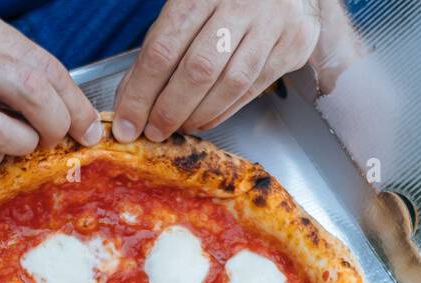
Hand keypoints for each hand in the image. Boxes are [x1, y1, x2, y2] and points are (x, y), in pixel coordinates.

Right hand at [0, 5, 100, 171]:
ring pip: (1, 136)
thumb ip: (11, 64)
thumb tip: (67, 108)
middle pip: (32, 97)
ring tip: (13, 143)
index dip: (73, 102)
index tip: (86, 126)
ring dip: (18, 148)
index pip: (43, 66)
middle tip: (52, 139)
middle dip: (54, 127)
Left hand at [112, 0, 324, 141]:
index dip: (141, 93)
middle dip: (170, 109)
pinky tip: (206, 118)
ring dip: (198, 114)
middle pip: (198, 69)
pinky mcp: (294, 43)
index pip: (163, 49)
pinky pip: (254, 88)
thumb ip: (160, 48)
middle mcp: (240, 2)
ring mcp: (271, 23)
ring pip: (230, 83)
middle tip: (154, 131)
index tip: (127, 123)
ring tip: (179, 127)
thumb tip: (130, 100)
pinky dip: (225, 110)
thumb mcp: (187, 7)